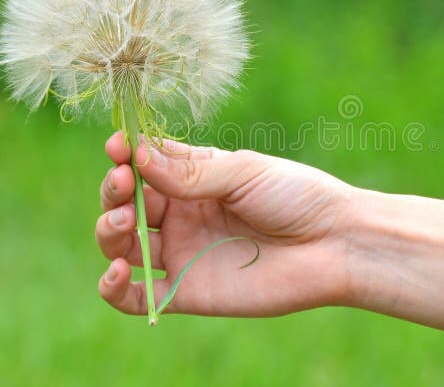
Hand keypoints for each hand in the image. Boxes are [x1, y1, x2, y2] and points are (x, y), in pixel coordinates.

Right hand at [96, 132, 353, 317]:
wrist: (334, 244)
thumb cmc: (296, 196)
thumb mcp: (243, 172)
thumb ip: (190, 171)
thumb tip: (137, 155)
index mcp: (195, 176)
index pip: (145, 162)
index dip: (125, 154)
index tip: (116, 146)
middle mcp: (183, 213)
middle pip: (126, 201)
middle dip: (115, 190)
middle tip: (124, 184)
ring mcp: (182, 252)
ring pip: (122, 244)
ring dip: (109, 230)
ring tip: (125, 222)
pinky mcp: (187, 292)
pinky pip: (136, 296)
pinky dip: (114, 287)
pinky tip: (116, 271)